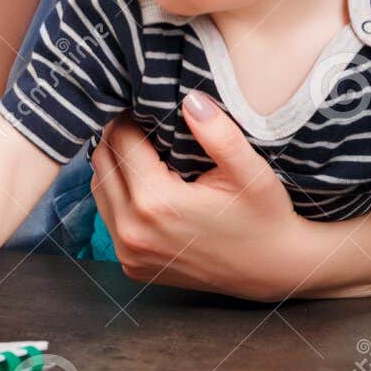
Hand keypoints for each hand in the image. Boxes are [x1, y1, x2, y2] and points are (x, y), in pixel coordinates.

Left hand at [90, 90, 310, 301]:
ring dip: (116, 166)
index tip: (152, 111)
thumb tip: (190, 100)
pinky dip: (120, 196)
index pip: (120, 139)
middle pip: (102, 162)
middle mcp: (132, 231)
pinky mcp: (131, 266)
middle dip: (120, 139)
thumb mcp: (250, 172)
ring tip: (148, 155)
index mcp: (156, 202)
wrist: (271, 270)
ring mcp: (128, 253)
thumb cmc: (264, 217)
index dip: (133, 118)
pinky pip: (109, 217)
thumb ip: (219, 134)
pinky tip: (148, 187)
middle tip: (149, 129)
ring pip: (99, 188)